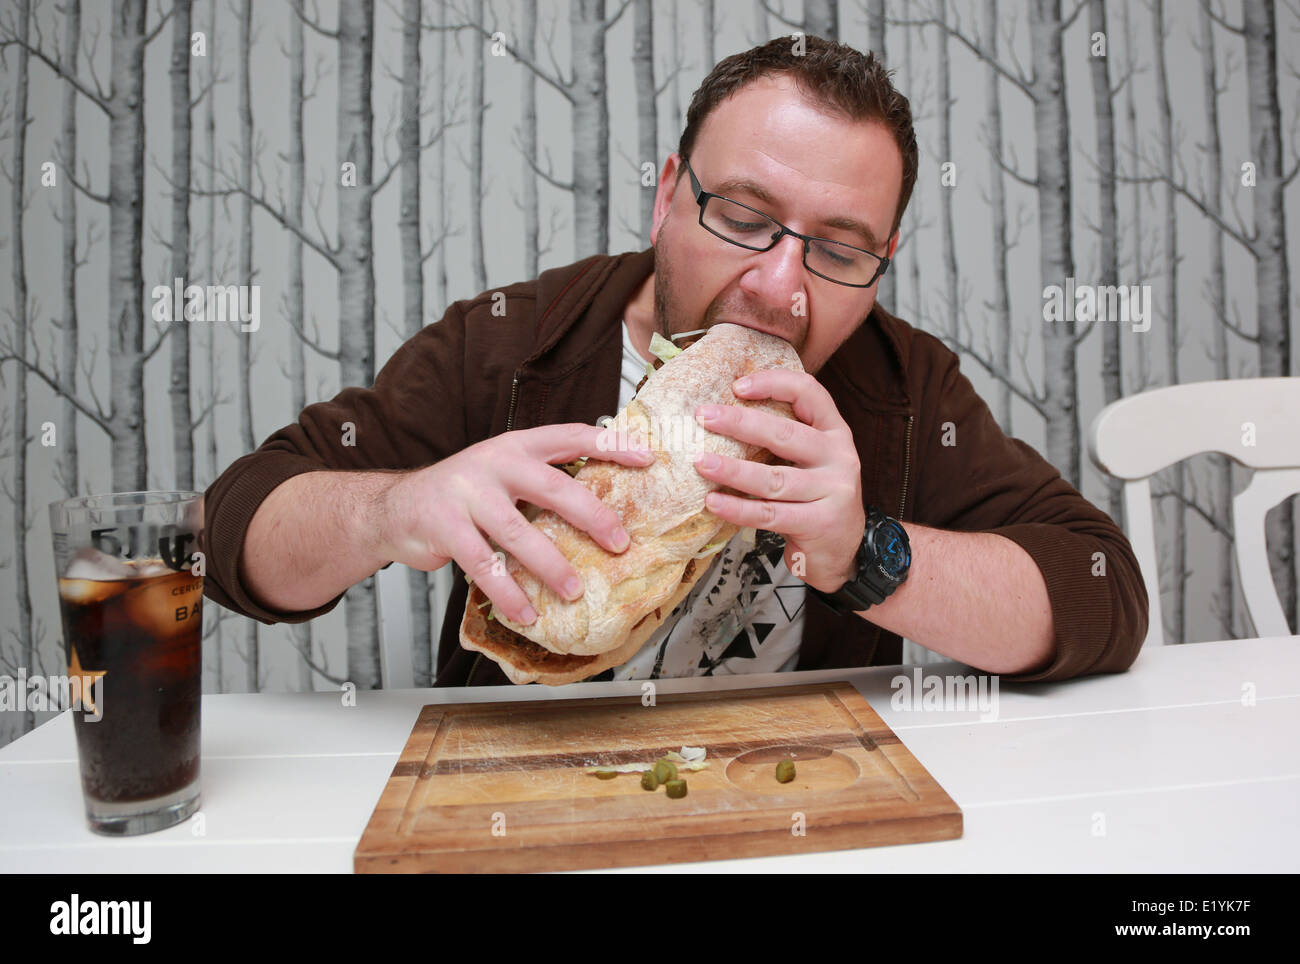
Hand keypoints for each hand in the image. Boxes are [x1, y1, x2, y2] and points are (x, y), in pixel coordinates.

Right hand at [380, 424, 654, 624]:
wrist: (396, 506)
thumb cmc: (464, 494)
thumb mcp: (503, 473)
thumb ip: (542, 480)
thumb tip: (604, 510)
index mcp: (517, 446)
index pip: (571, 435)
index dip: (610, 445)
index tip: (648, 458)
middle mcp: (495, 462)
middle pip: (553, 486)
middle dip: (592, 516)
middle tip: (619, 542)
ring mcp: (468, 493)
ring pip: (519, 531)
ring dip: (550, 565)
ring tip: (573, 591)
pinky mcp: (445, 527)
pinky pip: (484, 564)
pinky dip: (507, 591)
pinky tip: (525, 612)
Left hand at [691, 370, 864, 593]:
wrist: (846, 548)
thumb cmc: (817, 496)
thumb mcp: (813, 459)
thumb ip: (785, 437)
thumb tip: (724, 413)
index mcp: (835, 431)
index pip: (809, 393)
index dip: (773, 383)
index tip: (737, 386)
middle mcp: (839, 457)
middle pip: (786, 434)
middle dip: (740, 423)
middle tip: (703, 417)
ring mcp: (833, 491)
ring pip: (774, 478)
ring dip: (732, 470)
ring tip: (700, 462)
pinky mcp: (819, 523)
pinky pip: (769, 514)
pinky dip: (738, 509)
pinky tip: (713, 502)